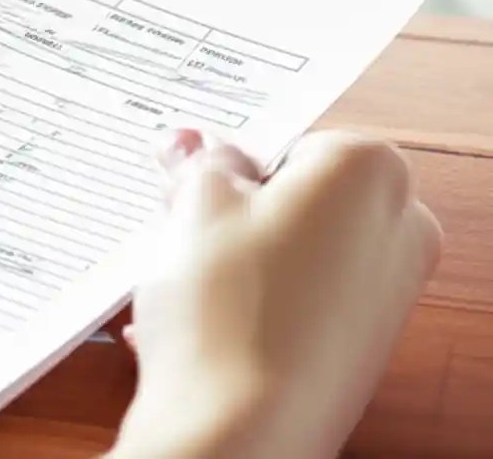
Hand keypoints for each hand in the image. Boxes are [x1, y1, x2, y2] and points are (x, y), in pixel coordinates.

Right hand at [109, 129, 441, 457]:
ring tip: (181, 285)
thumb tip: (190, 144)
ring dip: (229, 260)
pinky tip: (193, 325)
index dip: (227, 165)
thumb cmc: (228, 312)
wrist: (238, 429)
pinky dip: (244, 305)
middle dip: (231, 211)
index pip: (285, 143)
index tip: (188, 182)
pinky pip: (292, 303)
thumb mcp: (194, 206)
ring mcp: (383, 294)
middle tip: (176, 227)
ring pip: (290, 251)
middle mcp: (396, 229)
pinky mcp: (356, 346)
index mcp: (369, 171)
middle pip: (295, 197)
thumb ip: (196, 163)